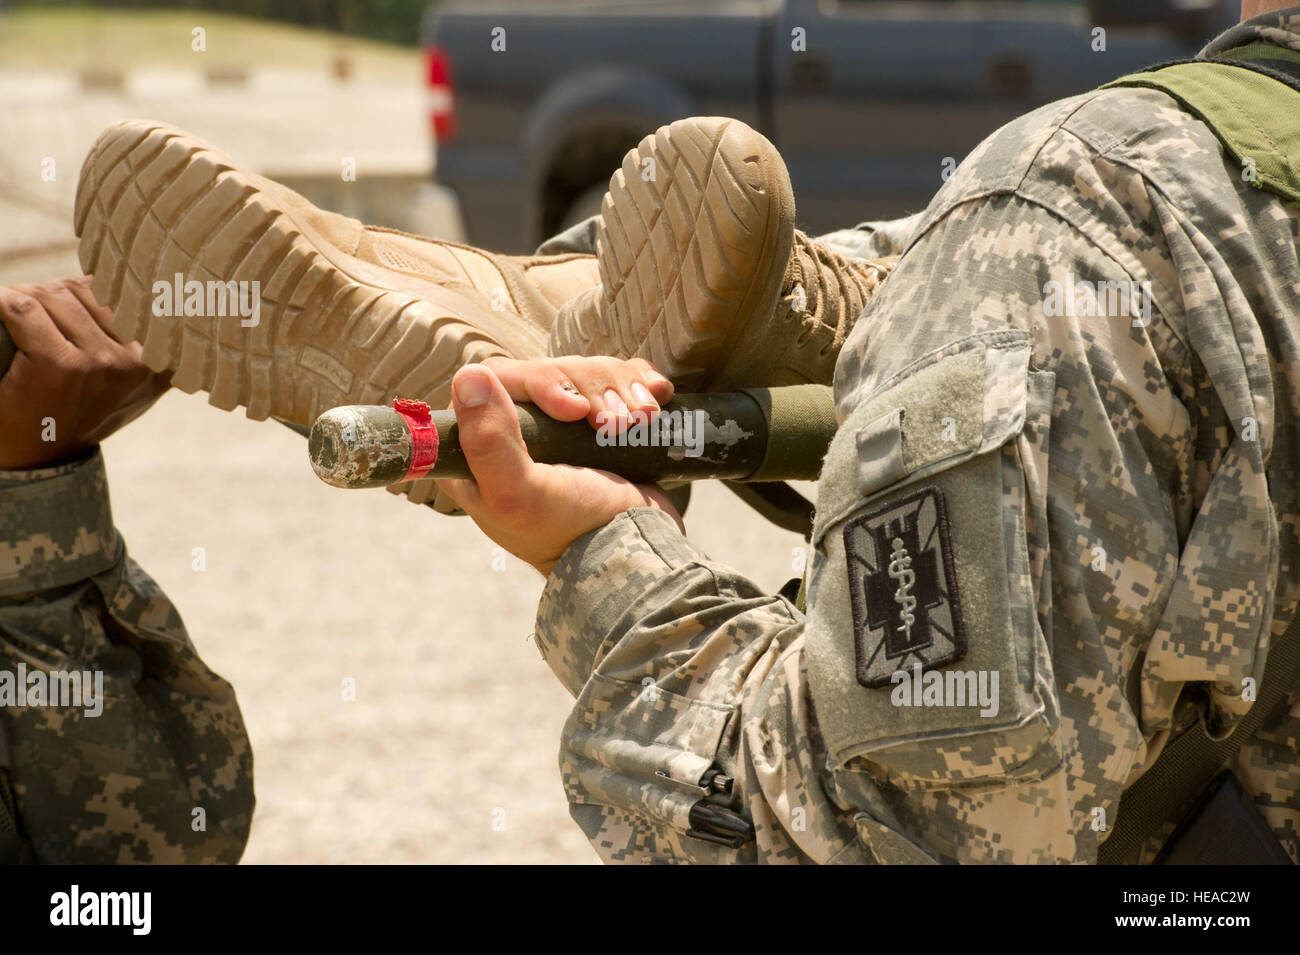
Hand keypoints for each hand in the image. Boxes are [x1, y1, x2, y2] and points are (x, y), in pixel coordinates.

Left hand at [0, 277, 170, 469]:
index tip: (86, 286)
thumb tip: (176, 298)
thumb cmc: (79, 417)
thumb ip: (151, 350)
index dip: (101, 285)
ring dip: (26, 298)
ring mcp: (102, 363)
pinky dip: (2, 304)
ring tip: (19, 319)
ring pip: (53, 294)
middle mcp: (138, 363)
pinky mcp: (61, 365)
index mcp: (162, 366)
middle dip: (50, 295)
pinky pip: (23, 310)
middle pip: (84, 290)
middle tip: (32, 315)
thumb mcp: (130, 386)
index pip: (136, 295)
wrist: (39, 462)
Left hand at [435, 356, 684, 575]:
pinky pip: (619, 378)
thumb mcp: (520, 495)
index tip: (573, 409)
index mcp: (480, 451)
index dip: (540, 383)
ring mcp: (563, 430)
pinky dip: (641, 383)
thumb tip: (470, 376)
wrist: (638, 553)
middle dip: (592, 389)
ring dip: (622, 390)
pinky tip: (656, 401)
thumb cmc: (574, 533)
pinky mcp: (603, 426)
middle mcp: (518, 435)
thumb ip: (488, 443)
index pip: (498, 380)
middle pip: (551, 370)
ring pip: (589, 372)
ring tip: (640, 422)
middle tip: (616, 425)